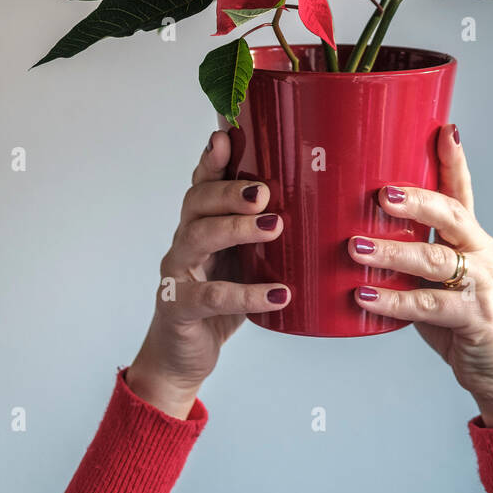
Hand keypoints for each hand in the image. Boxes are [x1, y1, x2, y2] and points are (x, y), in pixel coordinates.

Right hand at [126, 130, 289, 418]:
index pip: (203, 181)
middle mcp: (184, 240)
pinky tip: (279, 293)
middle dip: (230, 190)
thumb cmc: (219, 300)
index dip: (212, 158)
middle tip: (264, 189)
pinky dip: (247, 294)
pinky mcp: (179, 307)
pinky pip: (211, 296)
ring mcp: (177, 272)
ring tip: (274, 226)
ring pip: (198, 238)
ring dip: (236, 228)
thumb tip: (314, 198)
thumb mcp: (241, 260)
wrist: (182, 357)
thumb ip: (260, 230)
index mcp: (200, 223)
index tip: (227, 134)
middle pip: (197, 202)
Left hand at [349, 124, 492, 426]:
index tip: (443, 129)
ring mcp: (481, 285)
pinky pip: (429, 305)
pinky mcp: (474, 317)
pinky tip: (364, 297)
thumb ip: (409, 256)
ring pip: (435, 260)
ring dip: (392, 252)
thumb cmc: (458, 321)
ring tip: (356, 248)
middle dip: (415, 200)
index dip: (453, 159)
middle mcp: (481, 253)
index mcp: (472, 237)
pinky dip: (393, 301)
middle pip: (451, 214)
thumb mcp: (435, 280)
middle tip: (379, 193)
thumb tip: (353, 231)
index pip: (461, 190)